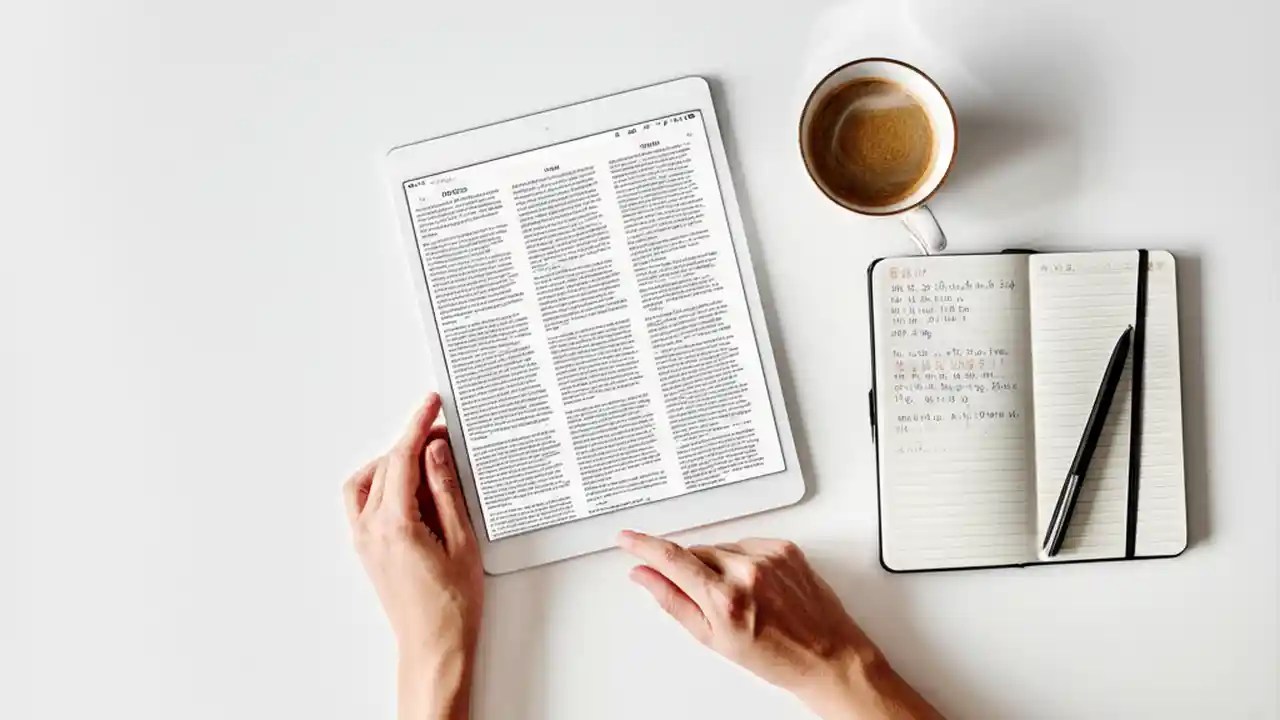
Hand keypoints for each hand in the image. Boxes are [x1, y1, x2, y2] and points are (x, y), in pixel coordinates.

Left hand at [344, 394, 482, 719]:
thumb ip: (445, 490)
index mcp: (393, 524)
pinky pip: (366, 503)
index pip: (401, 458)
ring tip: (430, 464)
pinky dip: (385, 486)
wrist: (434, 646)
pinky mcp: (367, 550)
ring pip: (368, 483)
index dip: (417, 425)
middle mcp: (370, 530)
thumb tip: (436, 451)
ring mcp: (364, 541)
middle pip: (384, 467)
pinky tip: (414, 491)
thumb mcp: (461, 539)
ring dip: (394, 465)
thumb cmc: (452, 605)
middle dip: (411, 445)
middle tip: (444, 438)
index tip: (430, 404)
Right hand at [618, 532, 941, 719]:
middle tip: (709, 600)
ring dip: (720, 565)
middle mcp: (747, 571)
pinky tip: (757, 585)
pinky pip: (748, 544)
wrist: (827, 655)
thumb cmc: (776, 657)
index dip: (643, 545)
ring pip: (722, 547)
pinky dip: (744, 560)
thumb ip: (673, 601)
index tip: (627, 538)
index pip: (672, 559)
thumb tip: (644, 576)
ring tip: (741, 598)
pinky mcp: (786, 547)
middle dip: (691, 569)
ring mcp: (769, 556)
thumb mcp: (713, 638)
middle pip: (696, 552)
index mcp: (725, 598)